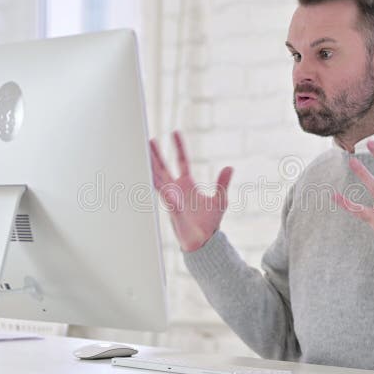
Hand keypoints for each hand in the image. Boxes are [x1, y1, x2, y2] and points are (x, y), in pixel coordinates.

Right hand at [149, 131, 232, 251]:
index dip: (179, 147)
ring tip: (144, 153)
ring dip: (152, 166)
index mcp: (187, 184)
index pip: (181, 161)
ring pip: (158, 179)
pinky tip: (160, 182)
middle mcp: (175, 189)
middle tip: (149, 139)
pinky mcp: (172, 210)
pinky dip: (165, 191)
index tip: (175, 132)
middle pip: (163, 167)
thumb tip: (230, 167)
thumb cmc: (209, 222)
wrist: (203, 242)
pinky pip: (167, 198)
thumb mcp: (220, 199)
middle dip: (156, 154)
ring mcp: (171, 198)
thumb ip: (222, 183)